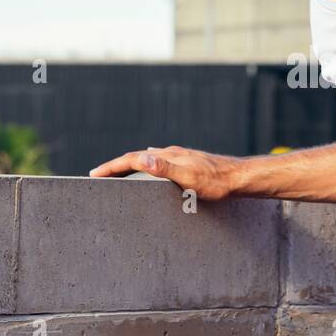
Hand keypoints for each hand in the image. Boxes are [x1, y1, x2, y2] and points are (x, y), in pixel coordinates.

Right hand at [88, 145, 239, 200]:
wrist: (240, 177)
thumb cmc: (217, 182)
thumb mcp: (189, 178)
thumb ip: (165, 168)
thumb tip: (141, 157)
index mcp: (167, 156)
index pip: (132, 159)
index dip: (111, 166)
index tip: (94, 173)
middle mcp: (171, 154)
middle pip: (136, 157)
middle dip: (116, 166)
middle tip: (100, 174)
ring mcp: (179, 157)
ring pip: (148, 160)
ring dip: (130, 165)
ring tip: (118, 173)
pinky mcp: (187, 163)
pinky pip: (159, 163)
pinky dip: (146, 166)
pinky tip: (150, 167)